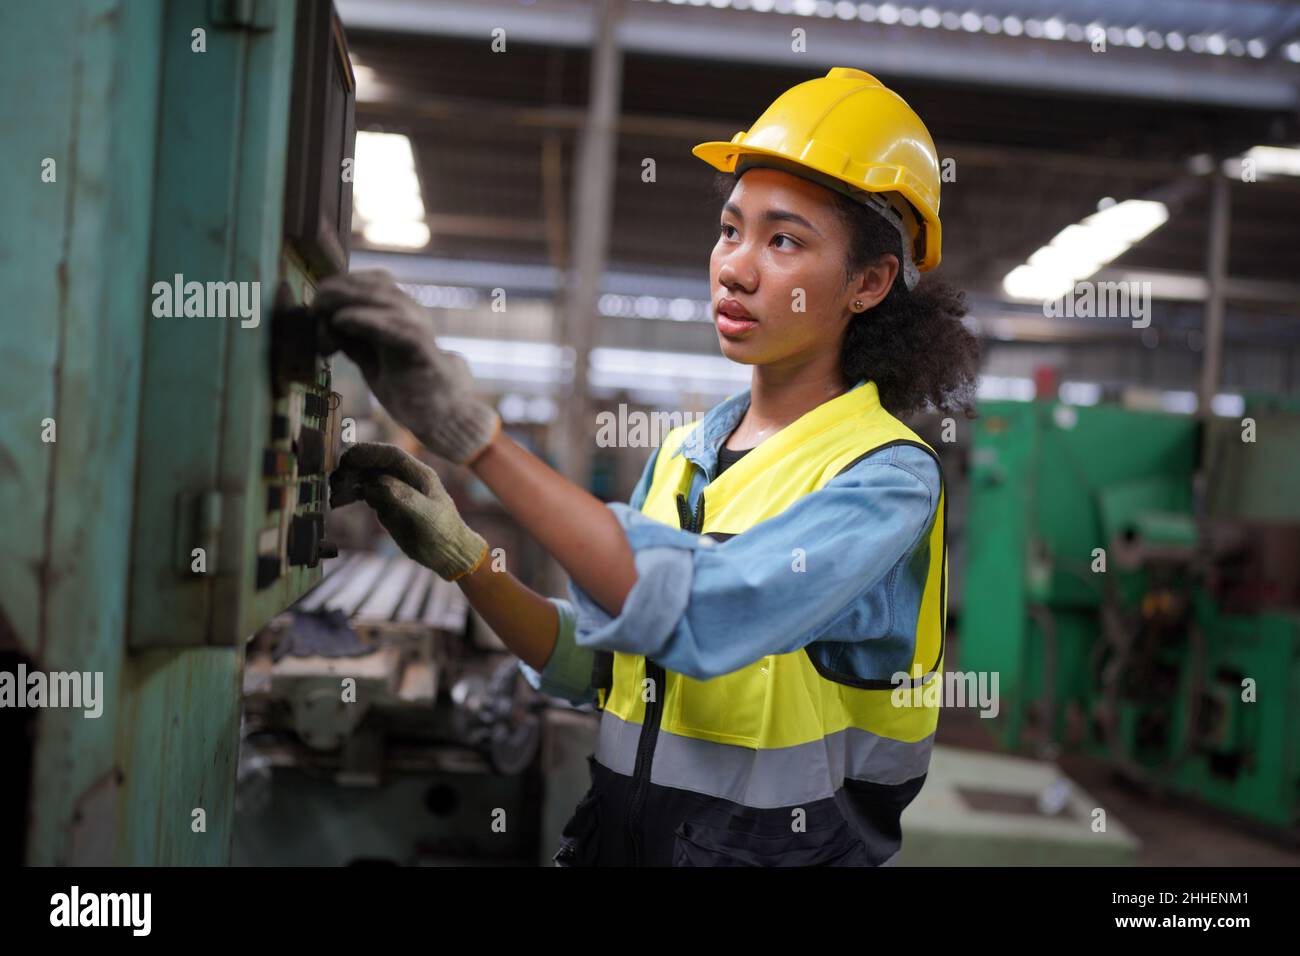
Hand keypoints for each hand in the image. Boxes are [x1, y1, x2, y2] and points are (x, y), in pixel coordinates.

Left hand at [311, 270, 500, 464]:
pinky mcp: (421, 348)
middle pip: (370, 282)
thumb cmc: (407, 387)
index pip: (366, 280)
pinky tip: (342, 320)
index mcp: (400, 312)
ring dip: (344, 300)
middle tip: (312, 310)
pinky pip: (394, 326)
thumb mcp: (370, 358)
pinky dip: (365, 318)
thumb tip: (325, 321)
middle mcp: (411, 312)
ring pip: (381, 296)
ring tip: (322, 313)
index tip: (314, 315)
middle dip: (334, 291)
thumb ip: (352, 339)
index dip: (337, 289)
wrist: (444, 414)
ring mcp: (418, 327)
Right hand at [329, 442, 487, 580]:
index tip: (349, 456)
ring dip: (348, 482)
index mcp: (419, 474)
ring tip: (333, 493)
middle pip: (374, 464)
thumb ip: (405, 497)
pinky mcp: (386, 504)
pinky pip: (364, 494)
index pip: (391, 455)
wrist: (447, 553)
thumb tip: (380, 482)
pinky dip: (350, 495)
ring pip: (366, 478)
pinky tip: (337, 502)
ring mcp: (393, 490)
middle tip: (334, 478)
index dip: (370, 452)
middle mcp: (404, 478)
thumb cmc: (442, 533)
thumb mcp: (426, 515)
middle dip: (353, 468)